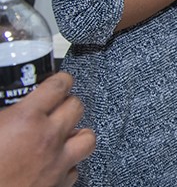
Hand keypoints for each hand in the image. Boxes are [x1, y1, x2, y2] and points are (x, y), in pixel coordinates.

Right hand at [0, 72, 95, 186]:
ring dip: (77, 133)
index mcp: (26, 119)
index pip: (58, 86)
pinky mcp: (59, 184)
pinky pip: (75, 169)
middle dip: (67, 104)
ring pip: (87, 138)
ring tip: (64, 134)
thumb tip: (7, 108)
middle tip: (57, 107)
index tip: (59, 81)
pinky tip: (55, 162)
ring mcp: (57, 162)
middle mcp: (48, 138)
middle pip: (77, 107)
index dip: (60, 80)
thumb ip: (4, 113)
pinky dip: (68, 164)